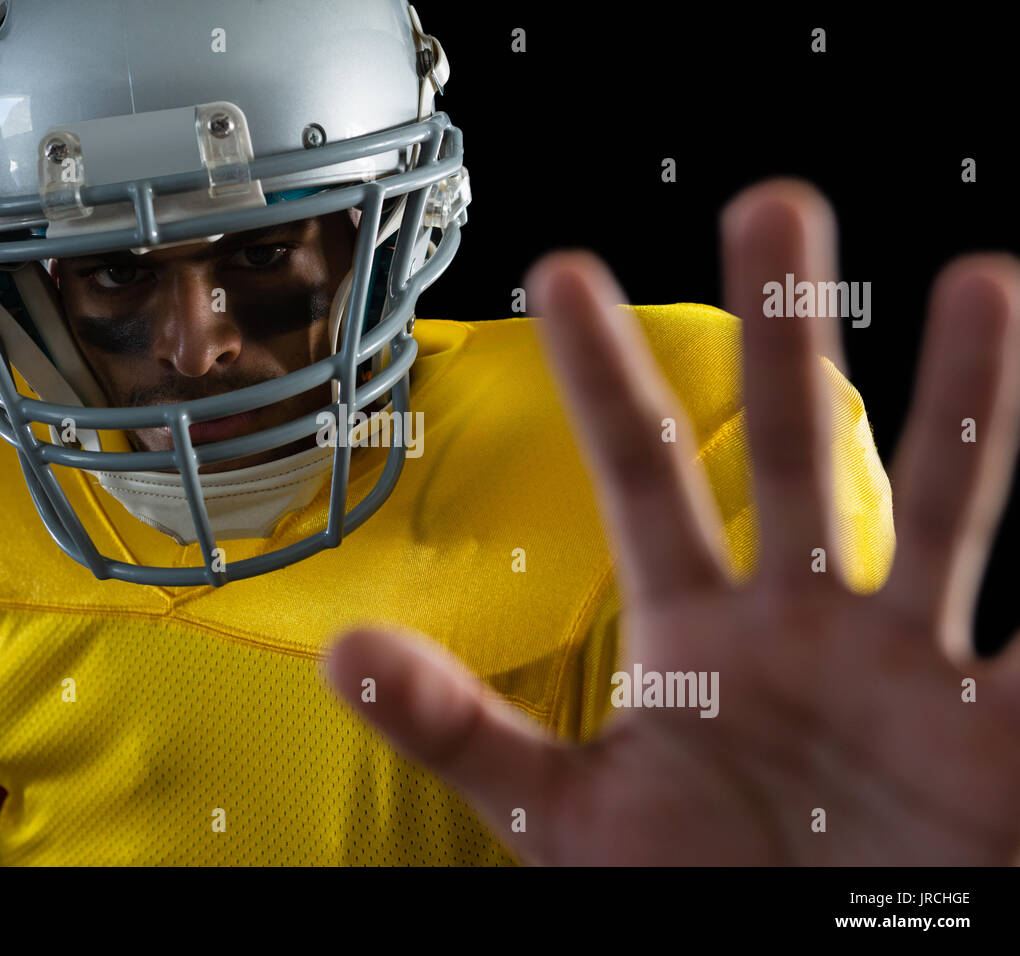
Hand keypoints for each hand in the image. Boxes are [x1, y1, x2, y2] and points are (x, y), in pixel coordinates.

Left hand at [324, 178, 1019, 864]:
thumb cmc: (684, 895)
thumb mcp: (563, 817)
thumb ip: (461, 728)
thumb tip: (342, 651)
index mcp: (694, 637)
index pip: (642, 475)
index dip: (603, 375)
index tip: (564, 271)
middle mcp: (800, 623)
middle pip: (794, 448)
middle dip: (786, 330)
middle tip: (774, 202)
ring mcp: (906, 664)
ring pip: (944, 504)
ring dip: (970, 397)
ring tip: (985, 279)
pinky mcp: (999, 730)